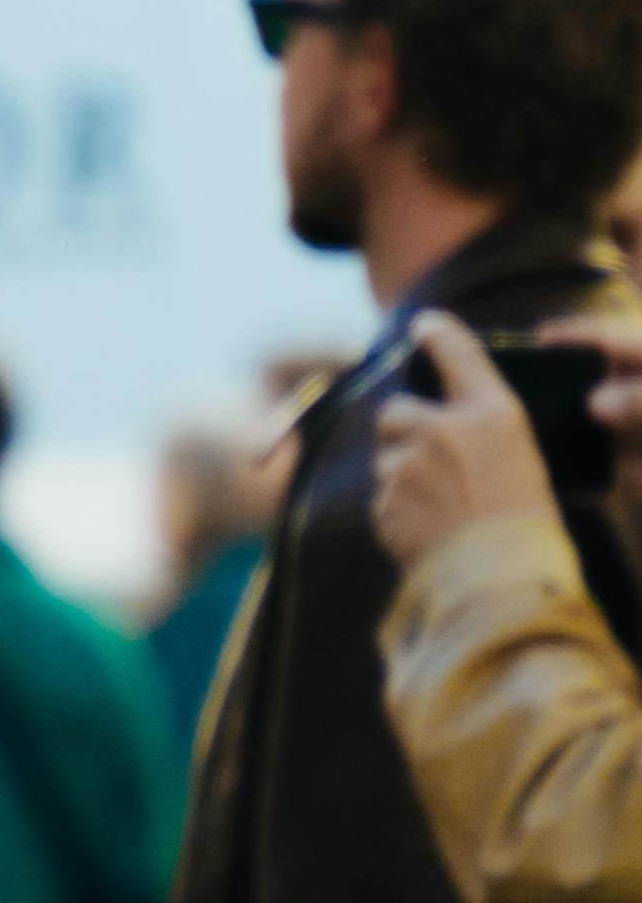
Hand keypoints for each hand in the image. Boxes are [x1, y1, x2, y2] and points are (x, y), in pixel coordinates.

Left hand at [374, 310, 579, 570]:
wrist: (501, 576)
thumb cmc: (523, 517)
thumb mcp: (518, 455)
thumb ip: (476, 426)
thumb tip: (434, 414)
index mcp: (492, 413)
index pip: (459, 355)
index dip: (439, 336)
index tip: (424, 325)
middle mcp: (444, 429)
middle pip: (393, 410)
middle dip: (401, 428)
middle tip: (426, 456)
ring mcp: (408, 465)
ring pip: (384, 456)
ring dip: (398, 471)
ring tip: (437, 503)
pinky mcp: (383, 501)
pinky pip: (380, 495)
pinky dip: (395, 506)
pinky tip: (426, 524)